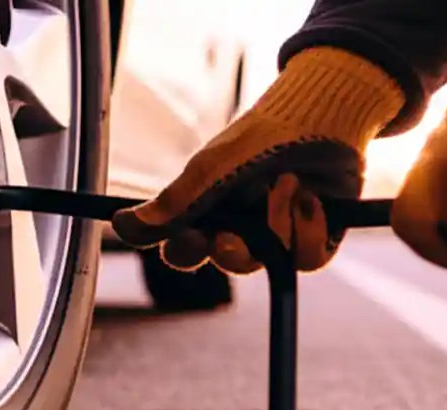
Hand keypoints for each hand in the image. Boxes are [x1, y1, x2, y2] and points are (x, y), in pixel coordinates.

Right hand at [111, 47, 404, 274]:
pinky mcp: (315, 236)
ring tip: (288, 182)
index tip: (191, 239)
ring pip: (269, 260)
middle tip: (234, 231)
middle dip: (232, 248)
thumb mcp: (210, 168)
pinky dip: (307, 229)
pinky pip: (306, 258)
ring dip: (277, 222)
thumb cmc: (262, 134)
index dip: (185, 252)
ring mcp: (281, 233)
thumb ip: (171, 203)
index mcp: (210, 212)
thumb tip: (122, 227)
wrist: (323, 111)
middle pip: (229, 262)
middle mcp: (243, 227)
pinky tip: (310, 198)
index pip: (186, 250)